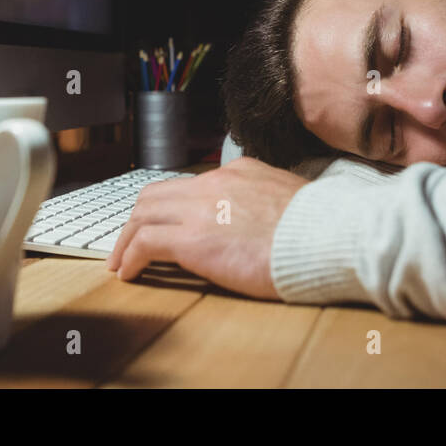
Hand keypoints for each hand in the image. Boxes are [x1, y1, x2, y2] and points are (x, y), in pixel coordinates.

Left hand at [105, 156, 308, 299]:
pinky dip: (129, 257)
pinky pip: (145, 243)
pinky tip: (128, 273)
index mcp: (237, 172)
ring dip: (126, 239)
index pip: (188, 184)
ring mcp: (200, 208)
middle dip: (137, 219)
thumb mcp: (287, 196)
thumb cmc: (317, 228)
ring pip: (142, 214)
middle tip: (129, 243)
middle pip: (155, 194)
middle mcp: (213, 183)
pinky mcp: (192, 239)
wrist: (325, 236)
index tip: (162, 225)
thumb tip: (257, 217)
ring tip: (120, 262)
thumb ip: (262, 200)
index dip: (168, 207)